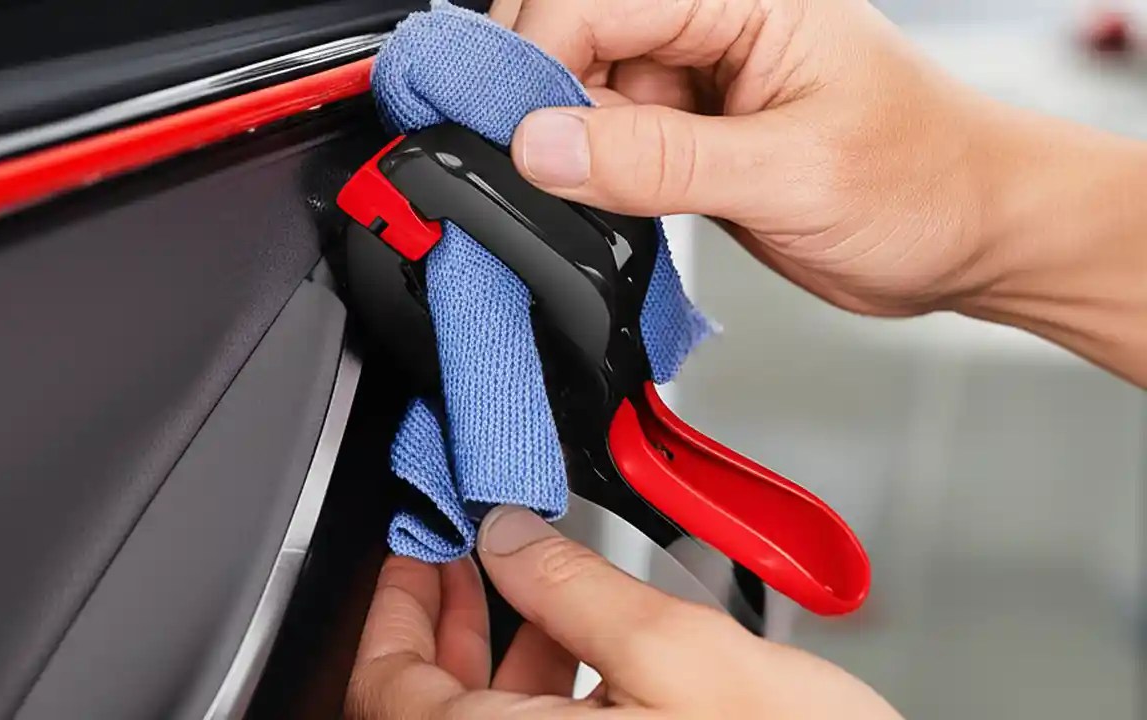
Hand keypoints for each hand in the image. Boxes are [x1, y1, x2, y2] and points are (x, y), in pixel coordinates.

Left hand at [346, 506, 902, 718]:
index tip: (414, 553)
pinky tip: (577, 647)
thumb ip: (578, 588)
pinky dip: (542, 695)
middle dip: (444, 622)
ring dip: (495, 655)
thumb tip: (507, 540)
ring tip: (521, 583)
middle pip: (433, 709)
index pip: (390, 692)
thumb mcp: (686, 656)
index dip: (393, 611)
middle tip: (455, 557)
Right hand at [492, 0, 1146, 385]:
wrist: (971, 240)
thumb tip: (545, 145)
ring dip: (569, 153)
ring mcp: (696, 89)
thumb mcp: (792, 172)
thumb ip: (659, 159)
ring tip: (596, 203)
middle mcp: (712, 31)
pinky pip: (611, 151)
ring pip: (583, 101)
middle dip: (544, 106)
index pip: (595, 0)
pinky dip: (594, 185)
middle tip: (539, 172)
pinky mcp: (689, 143)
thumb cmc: (928, 182)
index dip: (540, 59)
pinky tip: (610, 211)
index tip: (516, 133)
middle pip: (576, 40)